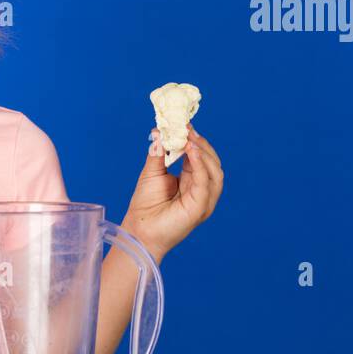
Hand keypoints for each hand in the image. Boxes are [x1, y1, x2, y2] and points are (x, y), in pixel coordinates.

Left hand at [122, 125, 223, 260]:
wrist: (139, 230)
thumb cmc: (145, 205)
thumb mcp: (152, 172)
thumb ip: (158, 153)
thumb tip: (159, 131)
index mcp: (191, 179)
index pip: (199, 155)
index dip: (194, 139)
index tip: (184, 123)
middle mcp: (201, 188)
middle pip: (211, 161)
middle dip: (200, 143)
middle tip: (186, 128)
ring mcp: (204, 198)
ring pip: (214, 170)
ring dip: (203, 152)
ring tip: (189, 139)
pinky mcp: (201, 207)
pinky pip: (206, 183)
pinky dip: (200, 165)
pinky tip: (191, 152)